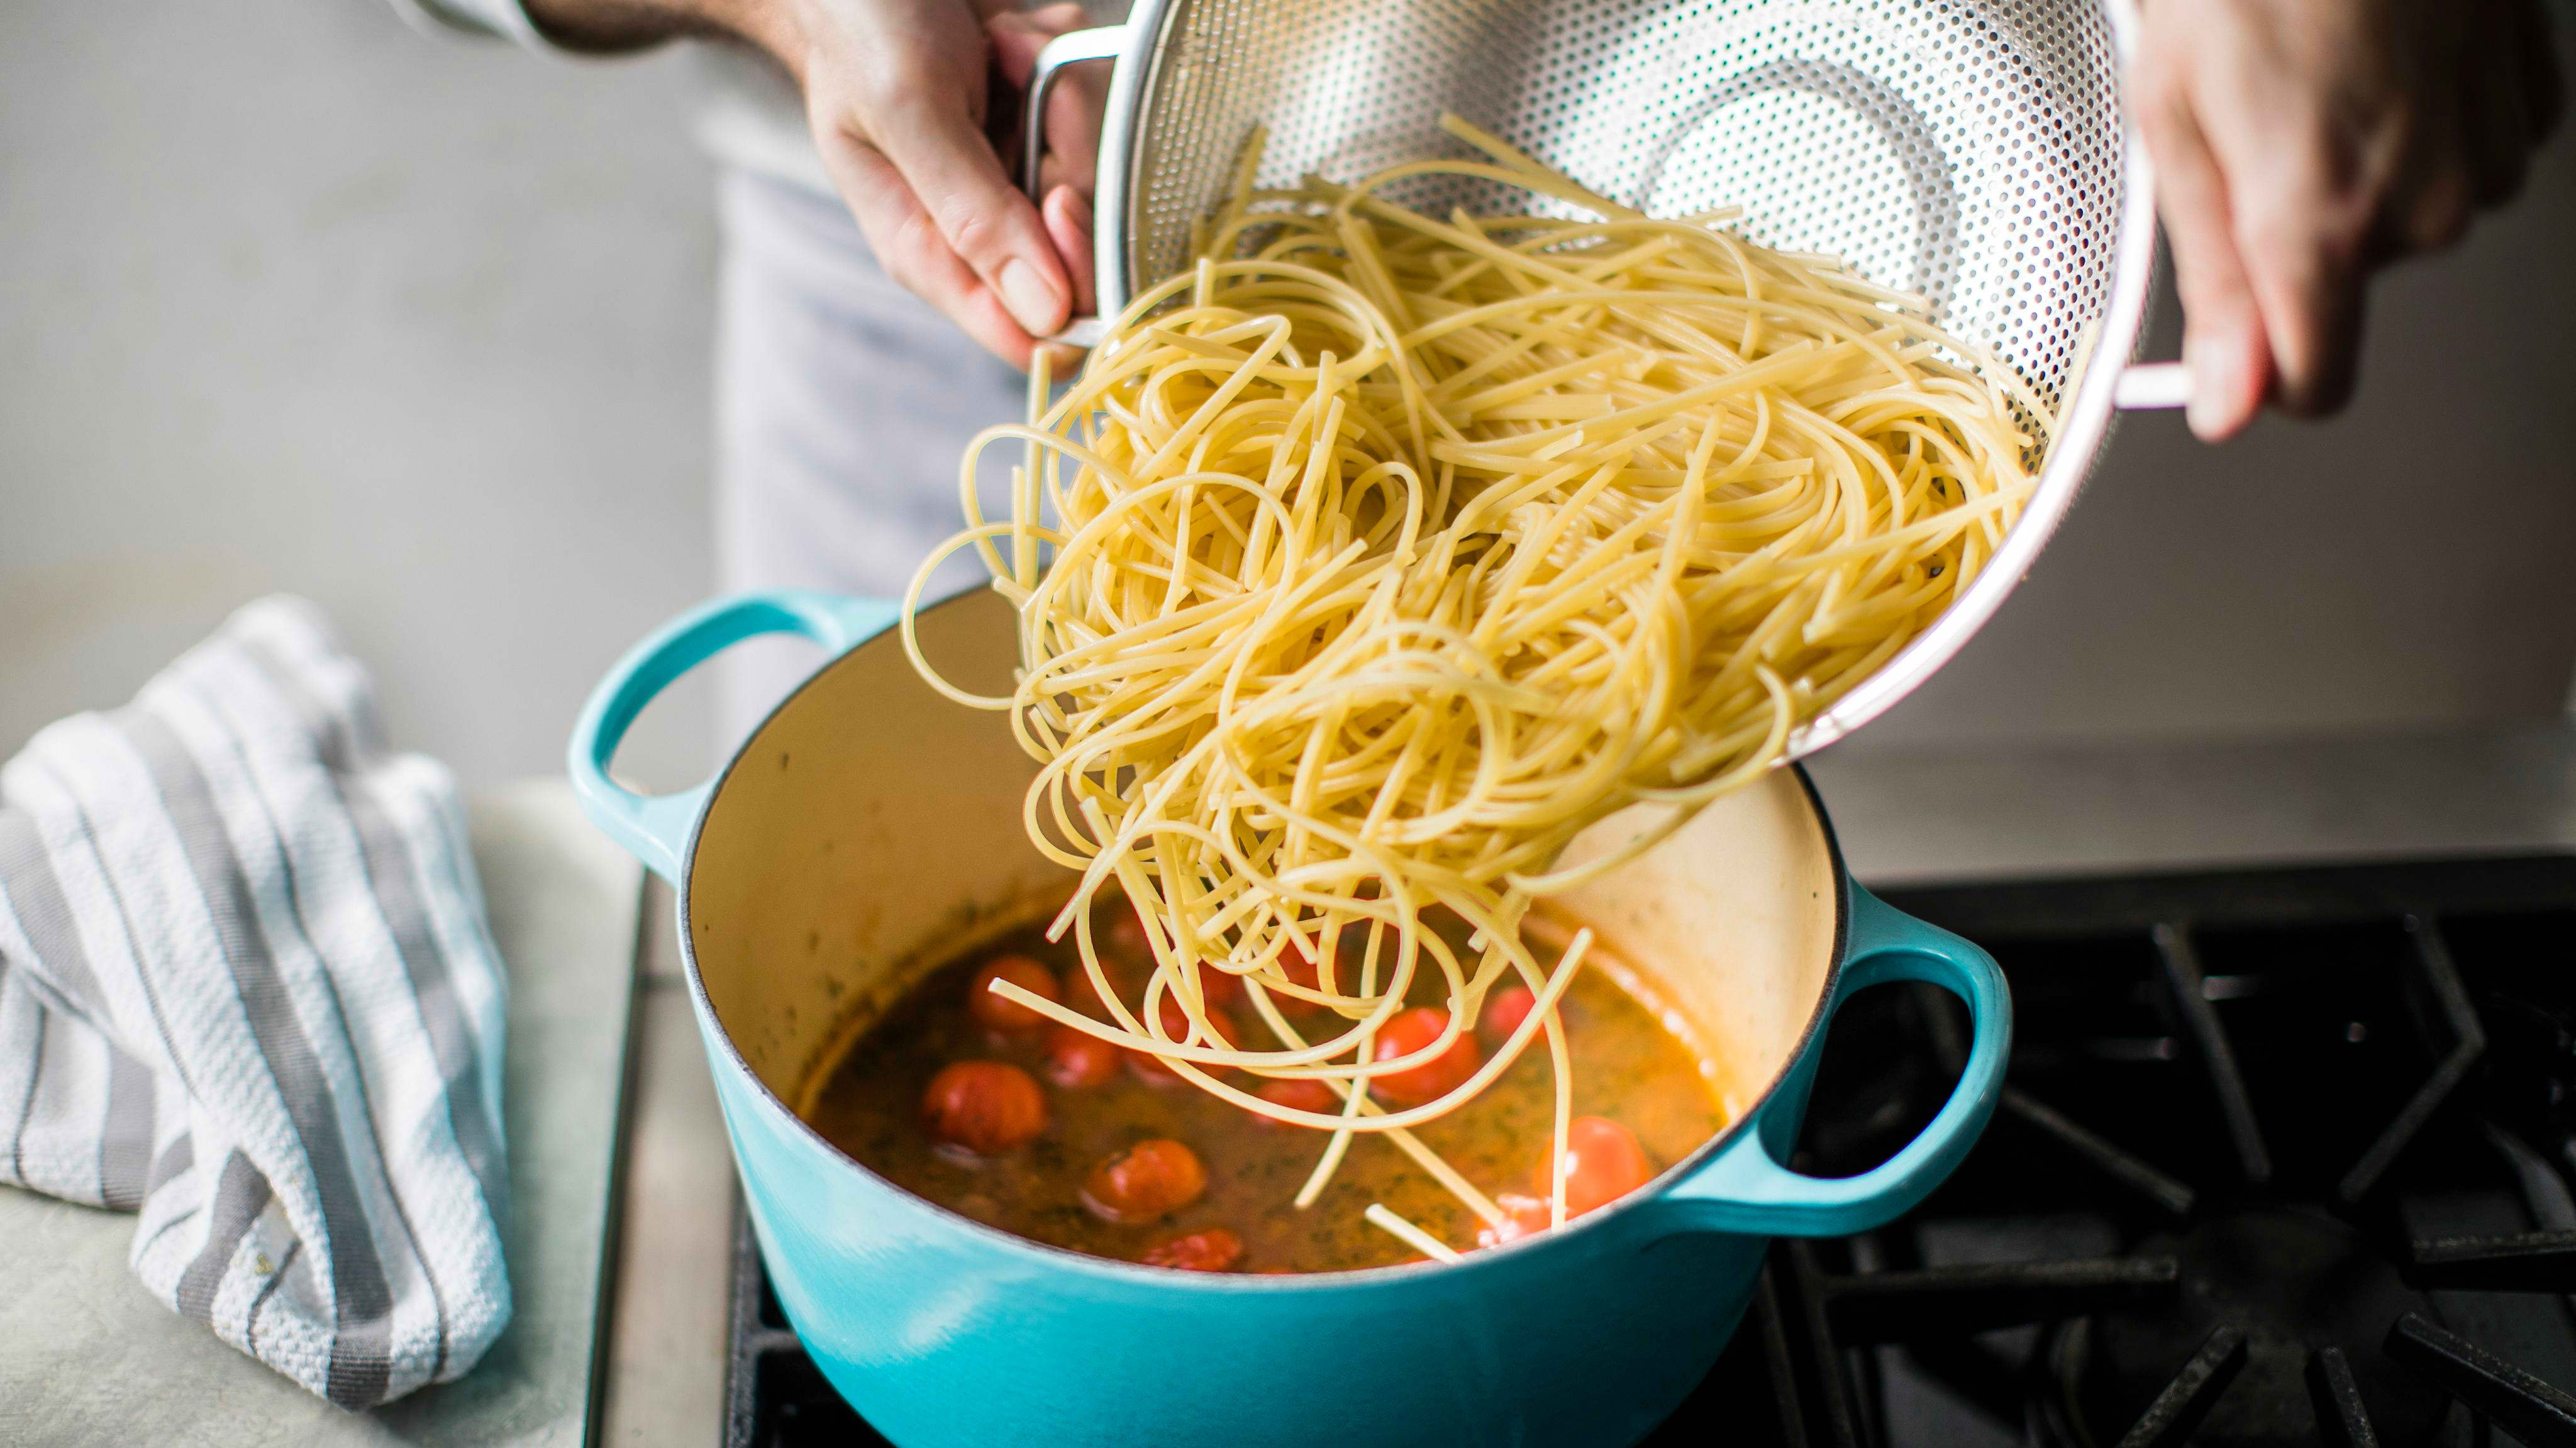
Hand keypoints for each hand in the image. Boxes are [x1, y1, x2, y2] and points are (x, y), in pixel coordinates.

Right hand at [773, 0, 1100, 369]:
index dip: (1073, 278)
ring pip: (1094, 168)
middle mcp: (977, 225)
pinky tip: (1012, 33)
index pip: (1030, 329)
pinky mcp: (1032, 129)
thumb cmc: (860, 25)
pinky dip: (1063, 60)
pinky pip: (1090, 112)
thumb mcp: (909, 111)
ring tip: (1002, 42)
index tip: (1062, 195)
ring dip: (1060, 88)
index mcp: (928, 250)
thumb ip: (973, 215)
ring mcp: (1010, 174)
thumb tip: (1045, 317)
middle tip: (1022, 77)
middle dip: (1065, 147)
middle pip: (1079, 241)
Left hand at [2130, 0, 2560, 439]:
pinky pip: (2462, 160)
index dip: (2268, 374)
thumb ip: (2213, 282)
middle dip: (2298, 233)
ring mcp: (2486, 153)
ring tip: (2317, 76)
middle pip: (2350, 287)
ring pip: (2407, 222)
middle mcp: (2421, 206)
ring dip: (2360, 171)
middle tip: (2257, 127)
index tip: (2236, 347)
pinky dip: (2418, 126)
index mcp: (2319, 221)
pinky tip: (2382, 59)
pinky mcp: (2528, 102)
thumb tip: (2224, 404)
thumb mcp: (2179, 127)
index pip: (2315, 386)